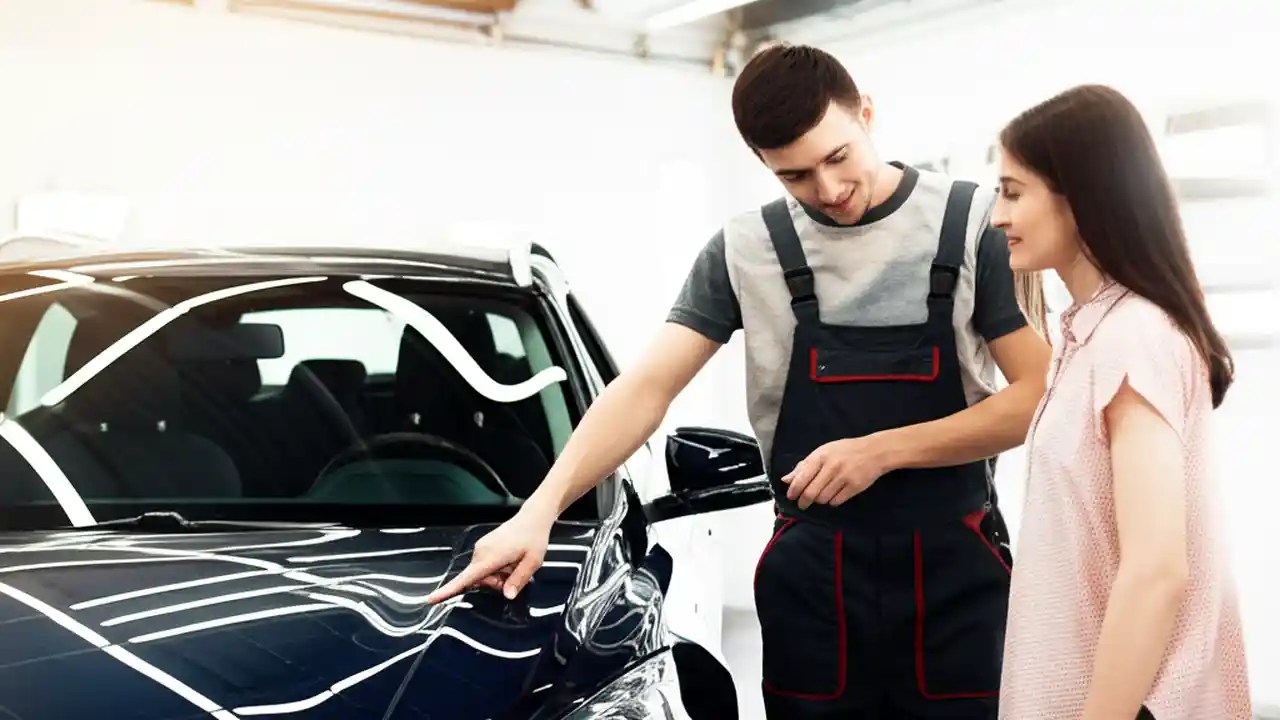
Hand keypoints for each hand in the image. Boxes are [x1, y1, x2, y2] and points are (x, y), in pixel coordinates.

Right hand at [425, 504, 555, 603]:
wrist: (532, 518)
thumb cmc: (533, 538)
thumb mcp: (532, 562)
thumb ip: (518, 580)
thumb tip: (507, 595)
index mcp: (490, 557)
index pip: (465, 579)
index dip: (447, 591)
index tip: (431, 599)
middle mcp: (481, 552)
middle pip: (479, 581)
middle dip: (496, 582)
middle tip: (515, 570)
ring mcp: (481, 548)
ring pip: (483, 574)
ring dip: (498, 575)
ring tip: (514, 562)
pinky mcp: (483, 547)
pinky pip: (486, 566)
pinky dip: (497, 567)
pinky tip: (510, 558)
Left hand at [782, 435, 891, 509]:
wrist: (874, 451)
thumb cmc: (845, 451)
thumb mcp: (823, 452)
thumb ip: (804, 465)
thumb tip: (786, 479)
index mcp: (820, 456)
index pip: (801, 478)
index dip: (794, 490)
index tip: (791, 497)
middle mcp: (831, 467)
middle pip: (811, 492)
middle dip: (804, 501)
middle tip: (802, 504)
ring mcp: (843, 477)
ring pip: (823, 498)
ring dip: (819, 500)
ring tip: (821, 496)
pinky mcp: (854, 487)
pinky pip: (836, 501)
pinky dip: (832, 502)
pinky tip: (833, 495)